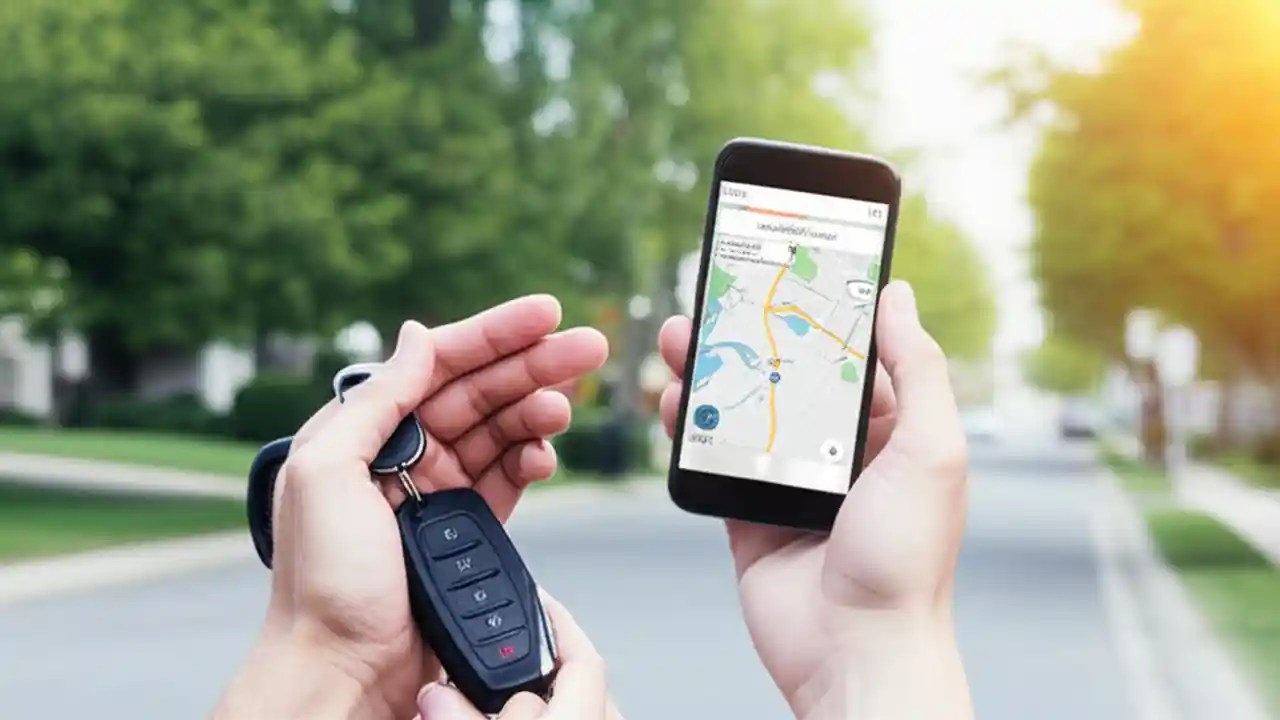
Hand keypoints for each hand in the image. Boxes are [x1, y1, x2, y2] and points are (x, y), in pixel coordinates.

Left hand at [215, 295, 607, 719]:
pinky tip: (545, 455)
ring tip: (564, 408)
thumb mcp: (326, 471)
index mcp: (364, 428)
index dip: (494, 333)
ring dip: (538, 411)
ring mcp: (438, 489)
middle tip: (587, 349)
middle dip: (535, 364)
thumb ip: (374, 399)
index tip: (546, 313)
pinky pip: (511, 476)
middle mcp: (401, 451)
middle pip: (480, 389)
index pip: (437, 362)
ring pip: (502, 428)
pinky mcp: (468, 527)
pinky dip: (533, 459)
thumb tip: (416, 336)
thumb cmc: (322, 580)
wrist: (345, 668)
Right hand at [657, 281, 972, 719]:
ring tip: (681, 338)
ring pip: (740, 408)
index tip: (784, 268)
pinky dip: (688, 428)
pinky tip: (674, 401)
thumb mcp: (933, 448)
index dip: (816, 309)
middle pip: (784, 374)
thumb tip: (896, 294)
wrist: (855, 650)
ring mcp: (789, 479)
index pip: (849, 351)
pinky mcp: (747, 511)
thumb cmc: (907, 559)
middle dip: (747, 333)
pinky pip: (711, 458)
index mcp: (890, 429)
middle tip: (715, 297)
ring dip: (708, 371)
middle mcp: (838, 449)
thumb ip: (916, 367)